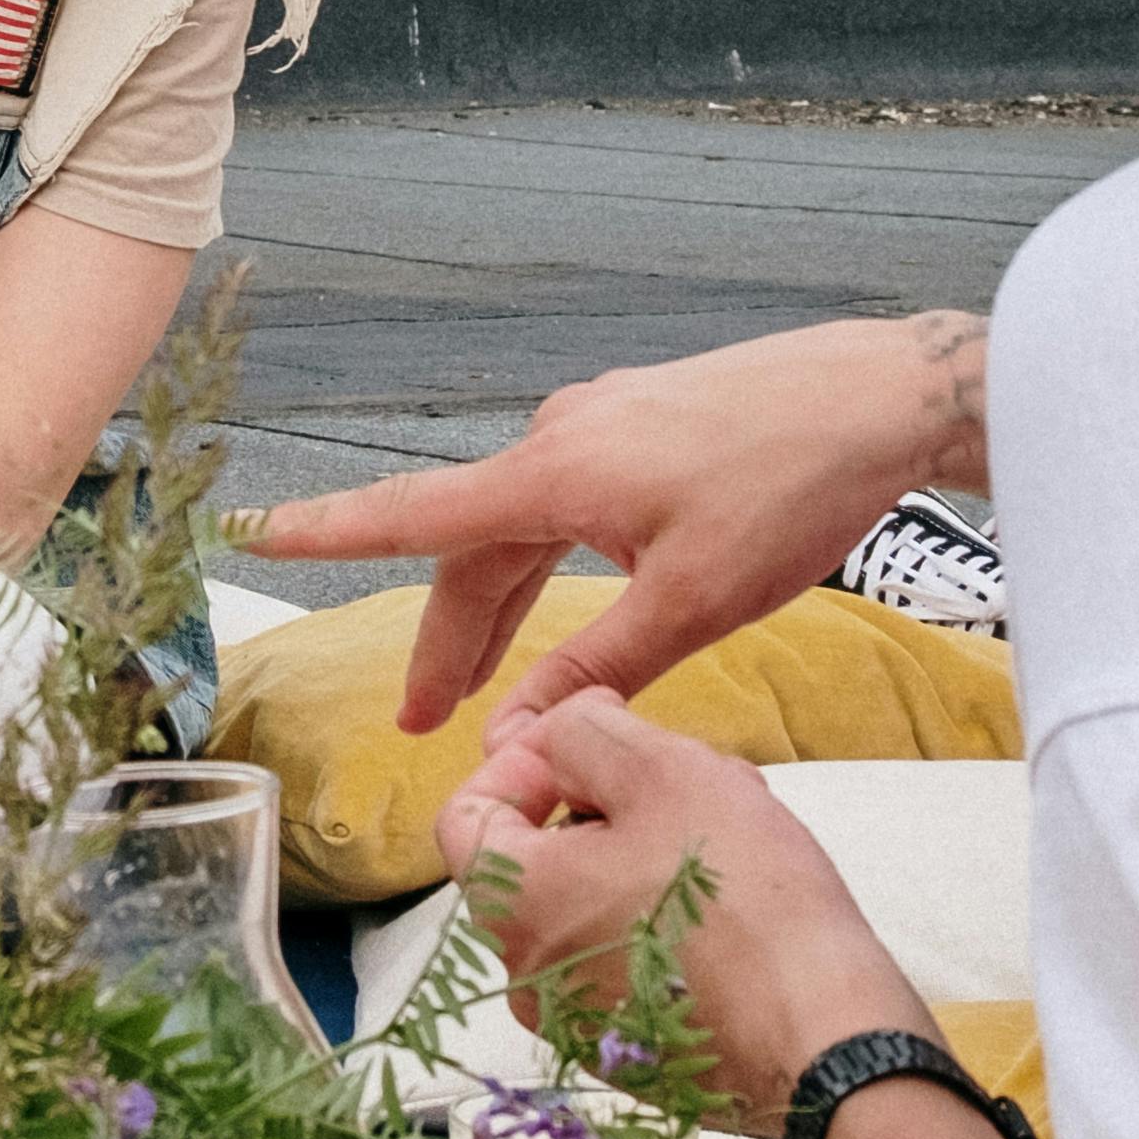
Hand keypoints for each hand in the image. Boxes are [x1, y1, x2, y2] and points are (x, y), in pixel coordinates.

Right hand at [236, 309, 986, 731]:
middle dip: (449, 639)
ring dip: (504, 606)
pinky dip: (551, 562)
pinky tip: (576, 603)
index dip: (328, 531)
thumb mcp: (691, 604)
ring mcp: (603, 420)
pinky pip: (569, 500)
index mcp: (552, 472)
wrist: (883, 396)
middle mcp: (560, 434)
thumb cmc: (792, 493)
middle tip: (427, 722)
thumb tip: (511, 742)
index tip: (255, 534)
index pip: (413, 515)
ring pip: (525, 528)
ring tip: (492, 689)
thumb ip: (595, 674)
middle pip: (473, 546)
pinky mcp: (644, 420)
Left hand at [437, 693, 920, 1119]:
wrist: (825, 1043)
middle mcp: (527, 974)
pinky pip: (630, 962)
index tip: (595, 746)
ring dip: (649, 854)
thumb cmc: (744, 903)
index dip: (525, 762)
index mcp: (511, 904)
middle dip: (609, 803)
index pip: (469, 814)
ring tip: (732, 831)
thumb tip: (557, 727)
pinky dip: (667, 919)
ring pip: (594, 905)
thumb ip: (583, 731)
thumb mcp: (660, 771)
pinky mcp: (638, 1054)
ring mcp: (580, 1023)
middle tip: (688, 780)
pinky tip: (742, 903)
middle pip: (541, 857)